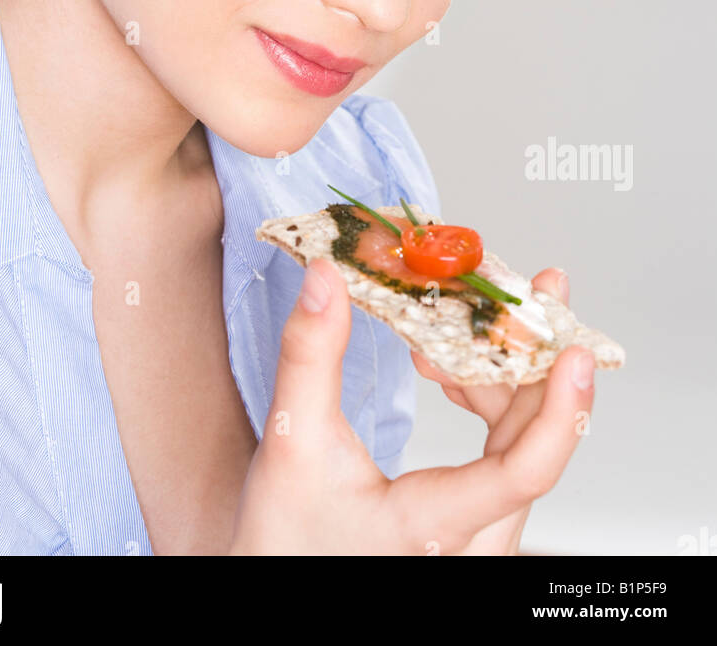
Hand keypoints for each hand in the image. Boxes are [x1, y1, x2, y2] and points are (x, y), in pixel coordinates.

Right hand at [227, 259, 594, 555]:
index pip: (523, 472)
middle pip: (530, 442)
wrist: (280, 576)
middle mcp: (473, 541)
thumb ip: (309, 355)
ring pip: (520, 446)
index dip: (561, 409)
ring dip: (498, 377)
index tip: (575, 353)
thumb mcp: (291, 440)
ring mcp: (478, 537)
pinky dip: (486, 404)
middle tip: (522, 294)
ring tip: (450, 332)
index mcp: (434, 525)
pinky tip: (451, 373)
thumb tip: (325, 279)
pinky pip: (506, 458)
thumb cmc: (285, 535)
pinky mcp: (473, 524)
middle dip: (523, 359)